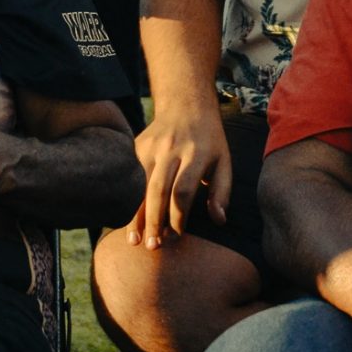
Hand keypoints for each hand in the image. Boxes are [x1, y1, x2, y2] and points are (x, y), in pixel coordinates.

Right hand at [129, 102, 229, 247]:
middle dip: (154, 221)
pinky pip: (131, 178)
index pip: (183, 191)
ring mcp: (151, 148)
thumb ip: (222, 191)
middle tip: (153, 246)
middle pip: (158, 190)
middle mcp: (171, 150)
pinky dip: (129, 200)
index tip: (178, 235)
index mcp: (196, 154)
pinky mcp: (137, 147)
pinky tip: (127, 220)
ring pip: (140, 186)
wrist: (186, 105)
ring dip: (136, 215)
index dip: (179, 217)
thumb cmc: (209, 140)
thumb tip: (219, 220)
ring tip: (134, 241)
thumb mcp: (224, 161)